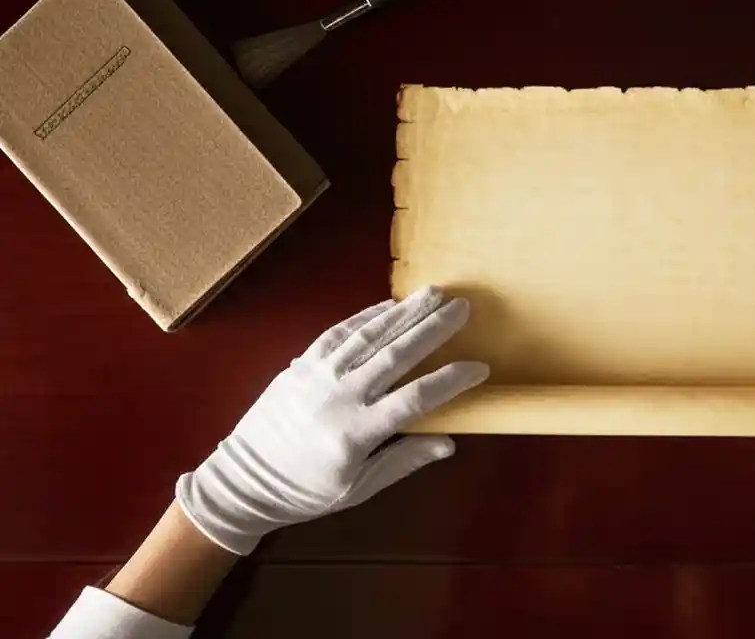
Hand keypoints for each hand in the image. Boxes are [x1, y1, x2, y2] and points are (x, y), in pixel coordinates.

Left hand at [177, 287, 488, 554]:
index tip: (479, 368)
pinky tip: (389, 306)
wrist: (242, 481)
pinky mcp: (300, 365)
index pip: (416, 400)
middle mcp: (338, 397)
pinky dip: (366, 317)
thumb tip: (450, 443)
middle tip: (462, 308)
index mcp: (356, 434)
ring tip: (434, 294)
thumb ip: (404, 461)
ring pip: (368, 336)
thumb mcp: (359, 488)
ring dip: (404, 312)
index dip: (451, 381)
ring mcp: (316, 376)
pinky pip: (338, 333)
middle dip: (432, 329)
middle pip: (396, 355)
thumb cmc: (306, 492)